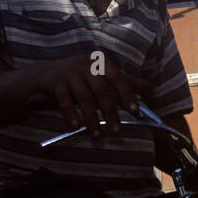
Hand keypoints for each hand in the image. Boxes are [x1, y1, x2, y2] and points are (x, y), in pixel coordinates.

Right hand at [33, 53, 150, 136]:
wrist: (45, 72)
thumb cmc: (81, 74)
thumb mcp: (103, 73)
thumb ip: (126, 81)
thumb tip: (152, 89)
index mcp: (101, 62)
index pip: (118, 78)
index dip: (128, 95)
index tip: (136, 112)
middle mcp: (86, 65)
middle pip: (102, 91)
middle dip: (110, 113)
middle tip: (116, 131)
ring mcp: (70, 73)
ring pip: (84, 98)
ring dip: (91, 118)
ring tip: (97, 135)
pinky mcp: (55, 83)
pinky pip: (64, 100)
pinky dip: (71, 114)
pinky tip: (76, 126)